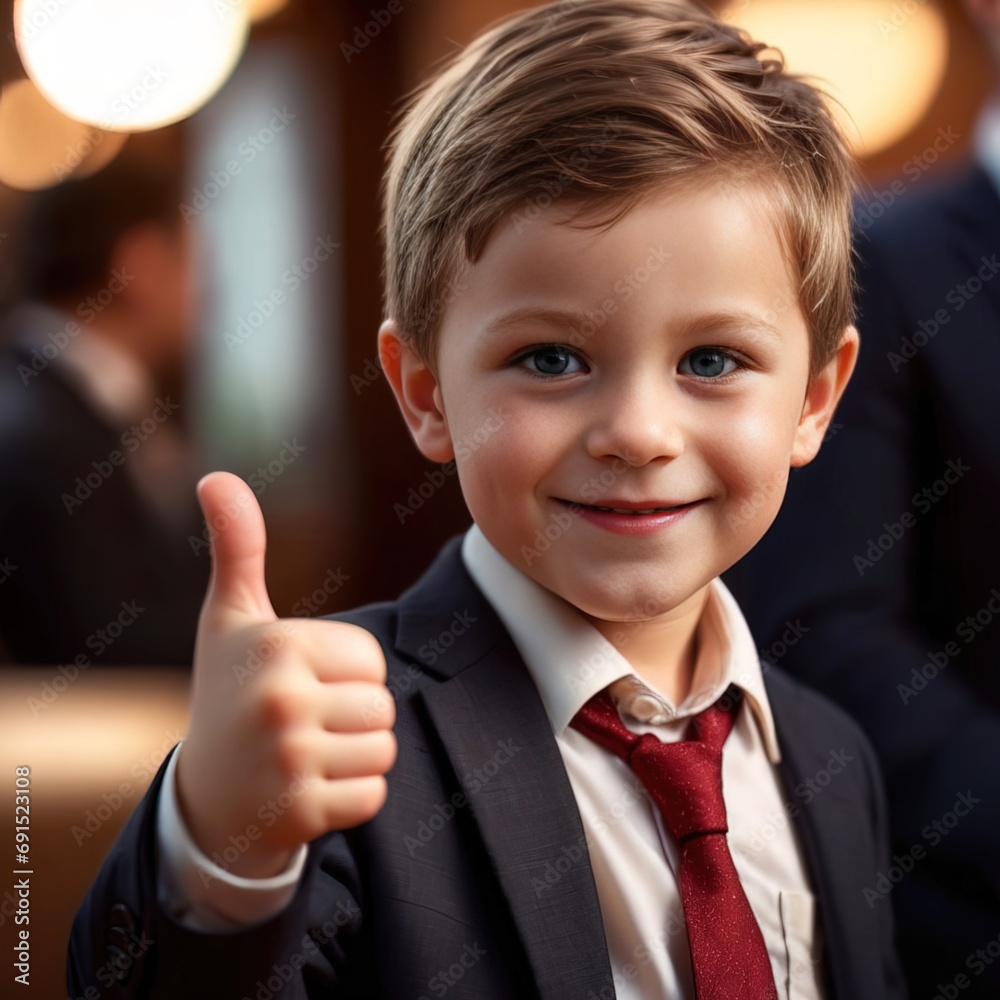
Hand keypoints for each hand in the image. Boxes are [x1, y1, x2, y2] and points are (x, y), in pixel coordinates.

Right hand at [175, 472, 395, 877]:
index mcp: (277, 646)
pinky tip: (308, 790)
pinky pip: (373, 796)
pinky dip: (350, 798)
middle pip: (383, 705)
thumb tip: (216, 476)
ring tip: (307, 755)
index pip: (371, 660)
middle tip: (304, 725)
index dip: (347, 674)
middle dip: (355, 717)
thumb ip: (237, 547)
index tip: (302, 684)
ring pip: (384, 749)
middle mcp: (281, 701)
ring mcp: (289, 761)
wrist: (202, 799)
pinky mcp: (300, 813)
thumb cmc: (227, 693)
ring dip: (356, 757)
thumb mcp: (230, 619)